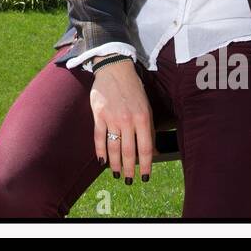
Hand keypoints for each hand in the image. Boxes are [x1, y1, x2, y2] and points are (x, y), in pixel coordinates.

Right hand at [90, 60, 154, 183]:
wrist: (114, 69)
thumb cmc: (133, 89)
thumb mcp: (146, 107)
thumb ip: (148, 129)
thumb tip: (152, 152)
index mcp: (143, 118)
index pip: (145, 148)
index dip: (145, 165)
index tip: (145, 177)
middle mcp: (128, 120)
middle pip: (128, 151)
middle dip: (129, 169)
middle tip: (130, 180)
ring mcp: (112, 118)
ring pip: (113, 147)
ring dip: (115, 164)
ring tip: (117, 174)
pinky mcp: (99, 115)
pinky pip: (99, 137)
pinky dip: (100, 151)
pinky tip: (102, 161)